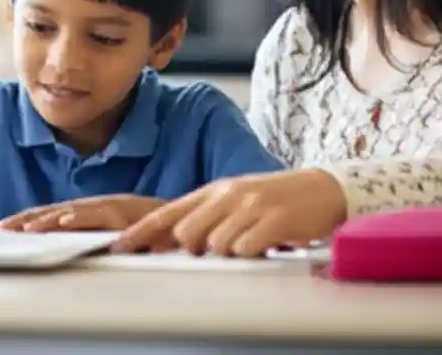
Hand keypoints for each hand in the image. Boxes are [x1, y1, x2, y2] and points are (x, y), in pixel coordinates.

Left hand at [0, 195, 165, 231]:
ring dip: (46, 220)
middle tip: (3, 229)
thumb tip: (61, 243)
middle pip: (53, 212)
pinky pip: (97, 217)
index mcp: (88, 211)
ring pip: (69, 213)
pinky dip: (79, 218)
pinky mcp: (121, 215)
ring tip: (25, 228)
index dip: (27, 220)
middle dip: (26, 220)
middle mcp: (94, 206)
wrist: (177, 222)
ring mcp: (107, 209)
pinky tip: (62, 222)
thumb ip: (88, 236)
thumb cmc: (144, 230)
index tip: (3, 228)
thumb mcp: (110, 233)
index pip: (51, 215)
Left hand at [113, 169, 347, 256]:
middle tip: (219, 247)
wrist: (321, 190)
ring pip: (215, 244)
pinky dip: (250, 253)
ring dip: (227, 251)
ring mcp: (250, 205)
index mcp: (213, 190)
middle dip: (194, 249)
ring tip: (249, 241)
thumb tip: (172, 242)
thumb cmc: (274, 200)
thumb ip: (204, 218)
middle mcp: (227, 194)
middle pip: (186, 233)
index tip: (119, 245)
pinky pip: (245, 248)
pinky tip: (264, 244)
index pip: (168, 213)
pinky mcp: (273, 219)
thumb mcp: (234, 202)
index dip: (141, 231)